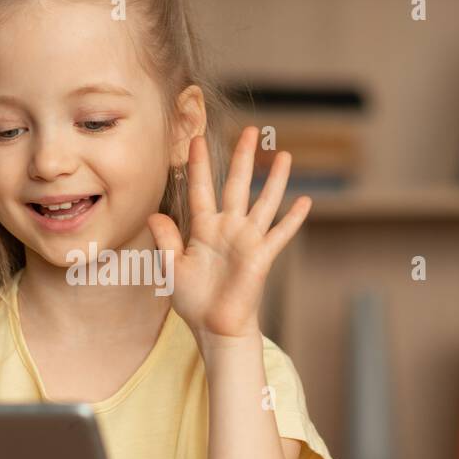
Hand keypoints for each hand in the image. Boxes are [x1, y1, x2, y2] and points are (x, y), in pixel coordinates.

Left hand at [147, 127, 310, 346]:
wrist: (214, 327)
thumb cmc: (193, 300)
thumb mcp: (172, 268)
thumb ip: (165, 240)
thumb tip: (153, 214)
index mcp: (203, 229)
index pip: (200, 189)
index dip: (199, 165)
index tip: (196, 140)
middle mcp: (228, 228)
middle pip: (236, 185)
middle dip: (242, 158)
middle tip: (250, 131)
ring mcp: (247, 240)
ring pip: (263, 202)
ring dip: (274, 180)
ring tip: (284, 155)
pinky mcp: (262, 256)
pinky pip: (280, 233)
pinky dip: (293, 218)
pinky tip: (305, 200)